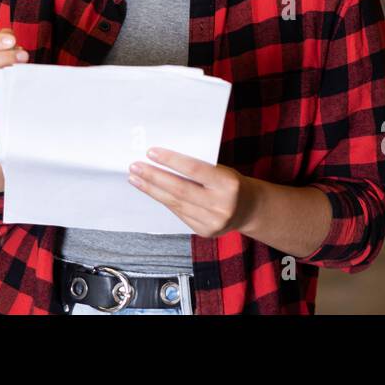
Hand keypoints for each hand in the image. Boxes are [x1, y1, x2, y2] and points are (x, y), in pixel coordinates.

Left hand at [127, 148, 257, 237]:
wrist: (249, 209)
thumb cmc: (231, 183)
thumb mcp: (222, 170)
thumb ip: (199, 168)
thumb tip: (163, 160)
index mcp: (228, 184)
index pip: (195, 170)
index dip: (171, 161)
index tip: (151, 152)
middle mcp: (221, 205)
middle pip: (180, 189)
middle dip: (154, 177)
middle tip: (135, 166)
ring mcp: (213, 221)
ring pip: (175, 203)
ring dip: (152, 190)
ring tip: (136, 178)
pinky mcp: (204, 231)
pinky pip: (179, 213)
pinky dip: (164, 200)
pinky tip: (152, 191)